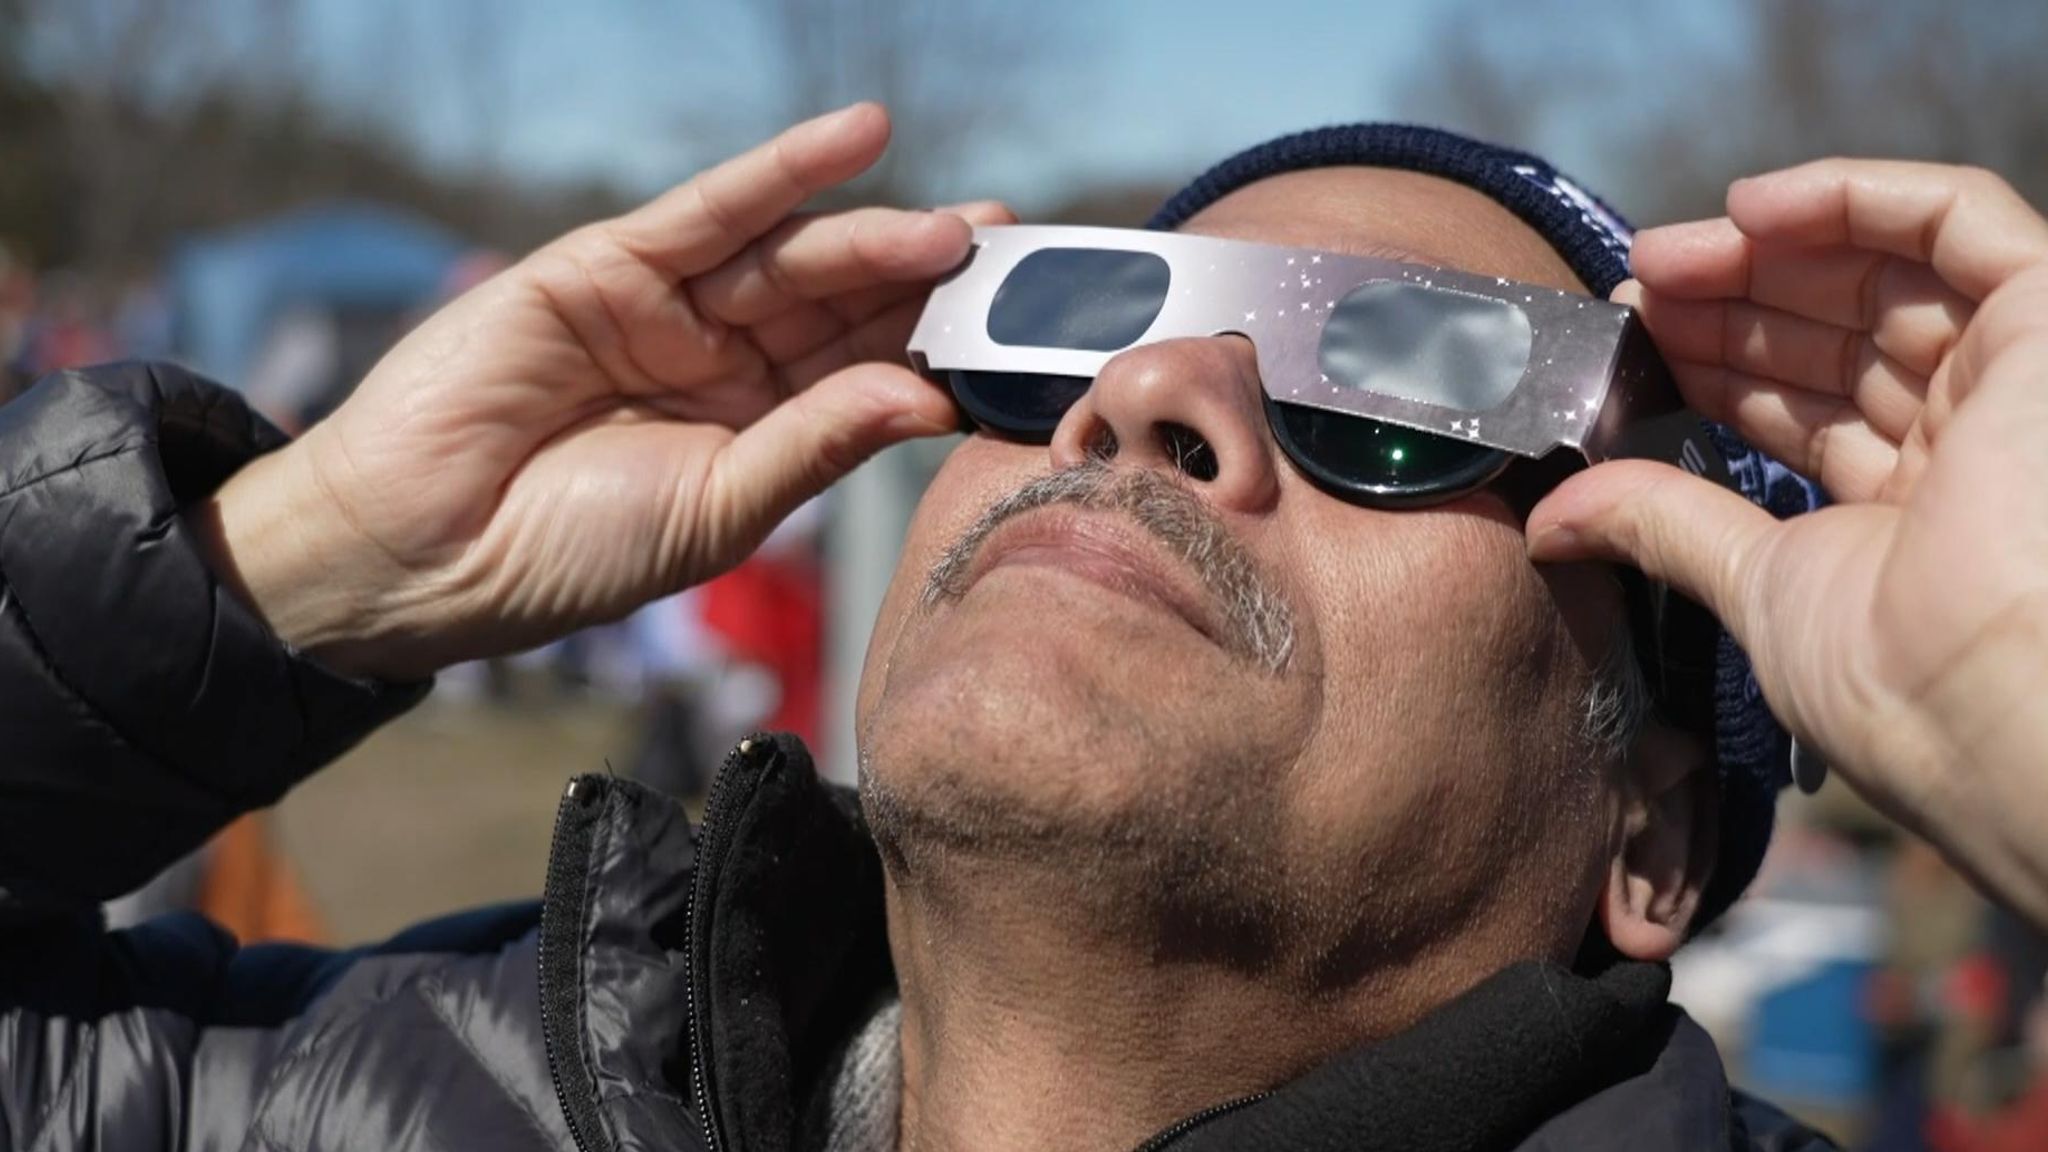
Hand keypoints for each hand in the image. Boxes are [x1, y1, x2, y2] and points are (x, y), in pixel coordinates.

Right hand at [202, 104, 1009, 679]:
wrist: (424, 549)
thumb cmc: (567, 553)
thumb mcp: (716, 510)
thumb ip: (813, 444)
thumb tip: (922, 397)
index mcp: (758, 432)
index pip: (867, 377)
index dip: (941, 352)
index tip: (1024, 337)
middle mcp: (724, 363)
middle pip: (847, 308)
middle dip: (929, 285)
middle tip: (1017, 262)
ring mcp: (671, 309)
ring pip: (795, 258)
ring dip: (879, 235)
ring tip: (964, 230)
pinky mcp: (610, 264)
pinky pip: (714, 210)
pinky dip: (784, 171)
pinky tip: (859, 137)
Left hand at [1527, 160, 2047, 923]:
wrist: (2003, 699)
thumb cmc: (1901, 680)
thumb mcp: (1761, 587)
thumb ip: (1667, 526)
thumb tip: (1549, 523)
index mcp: (1920, 513)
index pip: (1810, 409)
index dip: (1719, 368)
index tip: (1629, 346)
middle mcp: (1977, 438)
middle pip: (1844, 333)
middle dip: (1729, 305)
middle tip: (1635, 292)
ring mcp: (2018, 377)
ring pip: (1889, 270)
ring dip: (1768, 253)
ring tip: (1663, 259)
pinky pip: (1962, 218)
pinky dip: (1855, 196)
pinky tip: (1750, 207)